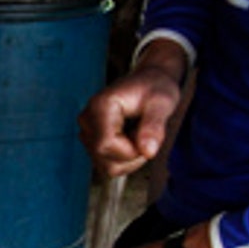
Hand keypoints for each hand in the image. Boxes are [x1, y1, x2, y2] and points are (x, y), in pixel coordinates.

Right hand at [77, 58, 183, 180]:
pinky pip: (107, 165)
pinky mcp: (90, 142)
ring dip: (130, 158)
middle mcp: (87, 120)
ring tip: (138, 134)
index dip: (131, 150)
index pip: (106, 145)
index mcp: (100, 106)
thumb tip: (148, 152)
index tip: (147, 136)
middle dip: (132, 154)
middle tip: (144, 132)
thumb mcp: (163, 103)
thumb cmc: (155, 88)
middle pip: (105, 157)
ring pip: (106, 165)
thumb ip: (155, 126)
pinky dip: (125, 159)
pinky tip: (131, 140)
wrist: (148, 82)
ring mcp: (86, 132)